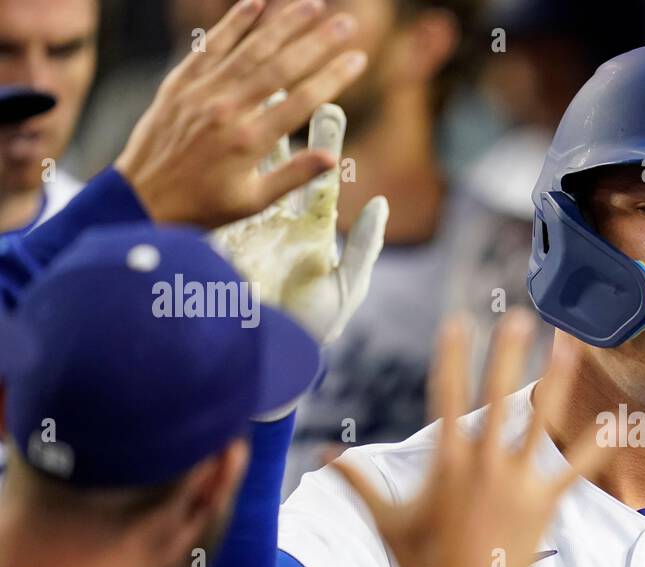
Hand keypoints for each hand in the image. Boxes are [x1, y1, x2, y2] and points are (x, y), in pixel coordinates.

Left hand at [114, 0, 368, 228]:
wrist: (141, 198)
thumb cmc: (201, 206)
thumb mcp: (252, 202)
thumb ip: (293, 176)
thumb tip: (331, 157)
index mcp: (248, 141)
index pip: (302, 100)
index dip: (333, 76)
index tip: (358, 59)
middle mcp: (227, 109)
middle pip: (282, 66)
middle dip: (318, 42)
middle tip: (348, 23)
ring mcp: (202, 91)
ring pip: (250, 48)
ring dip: (284, 23)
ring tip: (313, 5)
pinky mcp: (181, 82)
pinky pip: (211, 45)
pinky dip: (234, 22)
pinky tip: (255, 2)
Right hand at [212, 100, 388, 345]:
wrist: (273, 357)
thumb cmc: (316, 325)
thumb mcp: (346, 285)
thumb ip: (363, 245)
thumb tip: (381, 204)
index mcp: (311, 227)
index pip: (319, 174)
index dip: (322, 139)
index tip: (327, 104)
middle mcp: (277, 220)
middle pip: (279, 162)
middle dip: (280, 121)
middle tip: (281, 79)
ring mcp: (245, 227)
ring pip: (244, 174)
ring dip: (244, 136)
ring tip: (246, 98)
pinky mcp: (220, 243)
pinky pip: (217, 205)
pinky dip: (215, 173)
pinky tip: (211, 142)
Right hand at [332, 309, 610, 566]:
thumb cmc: (418, 564)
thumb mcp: (386, 519)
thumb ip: (357, 483)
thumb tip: (321, 457)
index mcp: (447, 459)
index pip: (448, 396)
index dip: (452, 357)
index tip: (456, 322)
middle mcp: (483, 462)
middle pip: (496, 394)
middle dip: (506, 352)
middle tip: (519, 317)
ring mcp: (515, 481)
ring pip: (541, 421)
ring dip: (556, 381)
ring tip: (569, 348)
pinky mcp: (542, 505)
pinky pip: (573, 471)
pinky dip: (595, 448)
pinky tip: (615, 423)